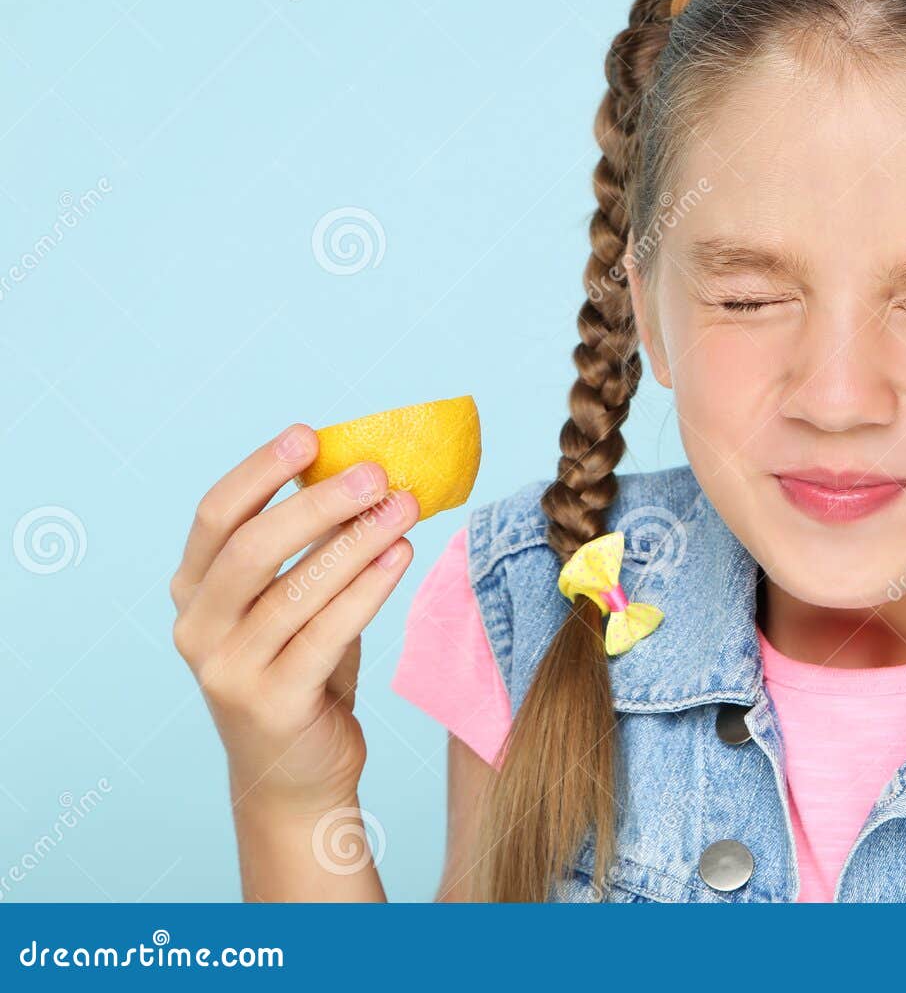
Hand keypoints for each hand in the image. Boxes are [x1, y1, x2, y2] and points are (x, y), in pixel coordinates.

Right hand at [169, 423, 419, 815]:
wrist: (296, 776)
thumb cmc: (302, 673)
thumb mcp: (295, 603)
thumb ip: (308, 548)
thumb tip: (357, 471)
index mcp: (194, 591)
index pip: (216, 516)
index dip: (259, 471)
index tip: (309, 435)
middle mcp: (198, 628)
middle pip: (252, 547)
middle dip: (317, 502)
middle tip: (377, 472)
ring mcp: (228, 670)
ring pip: (296, 590)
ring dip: (357, 540)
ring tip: (406, 507)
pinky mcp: (271, 703)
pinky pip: (326, 633)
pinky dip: (368, 589)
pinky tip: (401, 556)